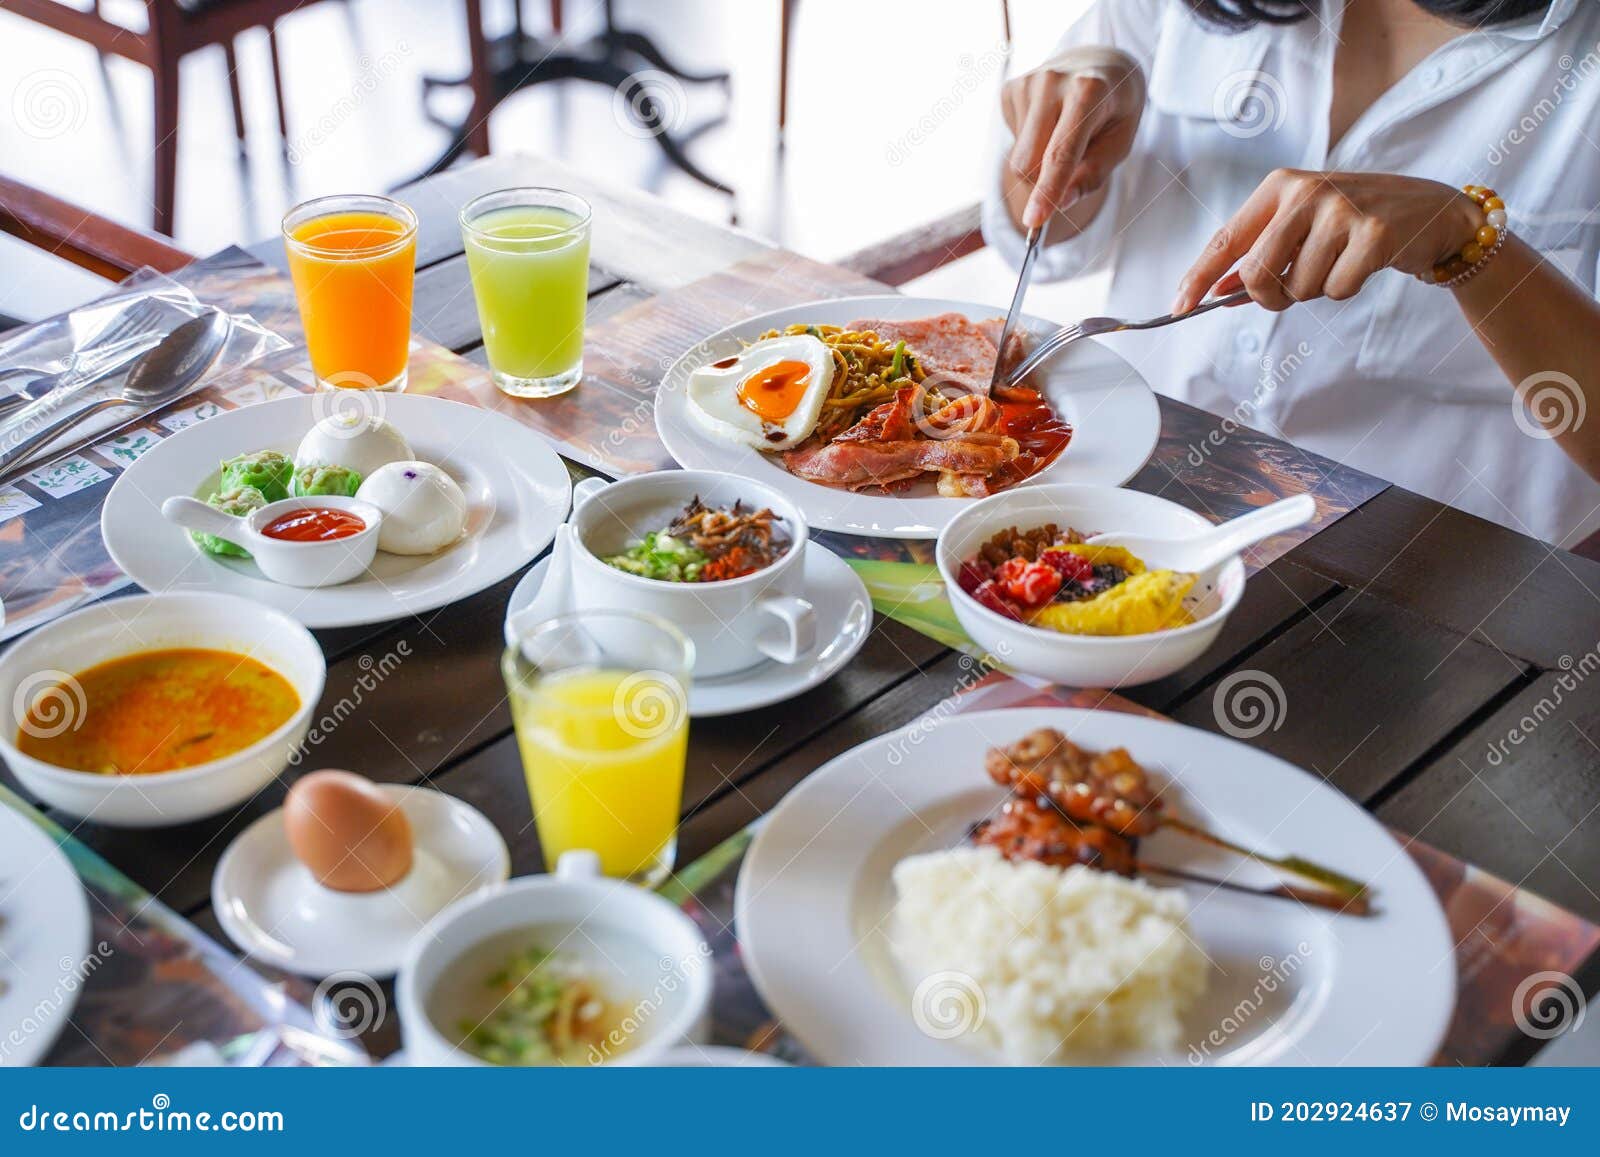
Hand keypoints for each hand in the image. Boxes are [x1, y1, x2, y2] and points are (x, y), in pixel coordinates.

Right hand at [1002, 58, 1143, 230]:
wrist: (1099, 62)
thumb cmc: (1114, 109)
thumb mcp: (1121, 143)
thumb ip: (1093, 175)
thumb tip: (1061, 204)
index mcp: (1088, 90)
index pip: (1061, 153)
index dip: (1047, 190)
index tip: (1033, 221)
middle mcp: (1052, 81)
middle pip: (1028, 163)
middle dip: (1042, 183)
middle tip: (1071, 169)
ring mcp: (1027, 82)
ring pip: (1017, 158)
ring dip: (1039, 162)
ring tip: (1064, 133)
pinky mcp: (1010, 89)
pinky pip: (1012, 142)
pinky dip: (1030, 144)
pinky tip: (1049, 122)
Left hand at [1172, 170, 1482, 313]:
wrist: (1431, 210)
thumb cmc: (1355, 222)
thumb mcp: (1301, 227)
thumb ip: (1258, 256)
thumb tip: (1214, 293)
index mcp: (1279, 186)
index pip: (1226, 240)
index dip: (1199, 277)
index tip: (1179, 307)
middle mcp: (1306, 191)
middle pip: (1257, 274)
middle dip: (1269, 297)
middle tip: (1290, 290)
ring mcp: (1341, 209)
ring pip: (1298, 287)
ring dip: (1314, 290)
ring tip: (1339, 261)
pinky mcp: (1374, 233)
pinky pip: (1335, 291)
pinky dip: (1345, 290)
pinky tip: (1363, 264)